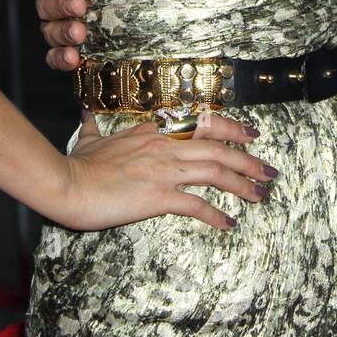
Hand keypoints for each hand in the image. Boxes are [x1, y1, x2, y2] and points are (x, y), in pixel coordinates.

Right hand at [27, 0, 86, 69]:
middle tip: (80, 4)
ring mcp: (61, 23)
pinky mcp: (71, 46)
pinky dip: (61, 58)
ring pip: (49, 29)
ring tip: (80, 33)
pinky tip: (74, 58)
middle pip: (44, 2)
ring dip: (62, 32)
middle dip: (60, 4)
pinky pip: (56, 55)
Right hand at [55, 109, 278, 231]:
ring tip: (261, 195)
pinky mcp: (158, 196)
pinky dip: (216, 215)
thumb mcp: (89, 139)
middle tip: (269, 171)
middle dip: (249, 160)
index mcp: (153, 130)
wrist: (66, 184)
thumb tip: (86, 113)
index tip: (252, 136)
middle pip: (219, 149)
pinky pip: (196, 205)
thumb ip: (94, 126)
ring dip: (243, 184)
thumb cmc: (76, 164)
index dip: (233, 129)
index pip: (203, 124)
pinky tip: (228, 224)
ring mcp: (164, 170)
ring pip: (216, 172)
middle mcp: (165, 145)